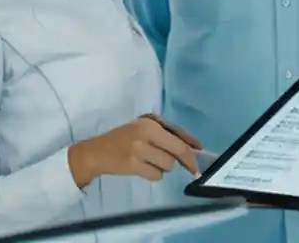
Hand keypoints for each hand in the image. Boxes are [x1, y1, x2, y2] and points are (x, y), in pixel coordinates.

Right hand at [69, 115, 201, 187]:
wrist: (97, 151)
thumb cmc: (124, 137)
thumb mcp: (144, 126)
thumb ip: (167, 132)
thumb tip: (194, 146)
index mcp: (150, 122)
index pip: (179, 136)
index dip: (192, 148)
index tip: (201, 156)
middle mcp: (145, 133)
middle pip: (178, 151)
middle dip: (187, 162)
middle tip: (192, 170)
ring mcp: (139, 150)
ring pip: (168, 165)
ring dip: (164, 166)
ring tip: (151, 160)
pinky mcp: (133, 165)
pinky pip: (156, 175)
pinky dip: (154, 174)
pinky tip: (143, 168)